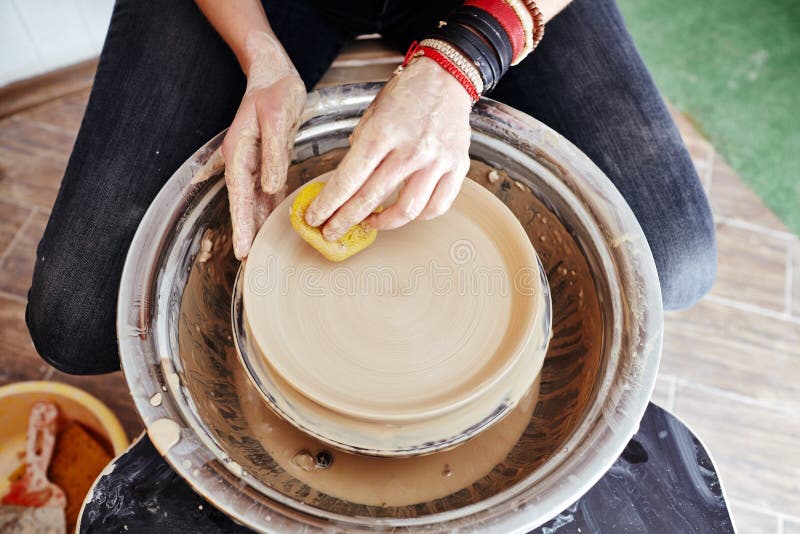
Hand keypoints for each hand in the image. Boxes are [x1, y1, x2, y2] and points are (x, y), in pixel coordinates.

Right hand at [222, 32, 305, 258]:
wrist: (275, 75)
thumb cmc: (275, 90)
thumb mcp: (276, 116)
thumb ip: (274, 152)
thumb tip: (271, 186)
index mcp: (240, 151)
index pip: (239, 195)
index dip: (241, 223)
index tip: (243, 248)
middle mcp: (244, 162)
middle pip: (244, 204)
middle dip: (246, 232)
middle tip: (247, 262)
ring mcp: (256, 164)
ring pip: (256, 202)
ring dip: (257, 226)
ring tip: (260, 254)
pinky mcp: (269, 163)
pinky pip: (269, 193)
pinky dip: (270, 211)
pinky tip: (274, 228)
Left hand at [303, 57, 472, 240]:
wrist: (448, 77)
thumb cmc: (407, 95)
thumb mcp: (373, 113)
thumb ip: (361, 148)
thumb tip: (346, 183)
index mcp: (383, 132)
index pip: (348, 179)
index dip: (328, 204)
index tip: (314, 218)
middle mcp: (411, 149)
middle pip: (371, 199)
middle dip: (344, 220)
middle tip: (331, 231)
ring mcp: (437, 161)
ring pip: (406, 211)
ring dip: (382, 224)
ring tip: (368, 222)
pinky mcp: (457, 168)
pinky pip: (436, 206)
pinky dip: (418, 217)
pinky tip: (404, 212)